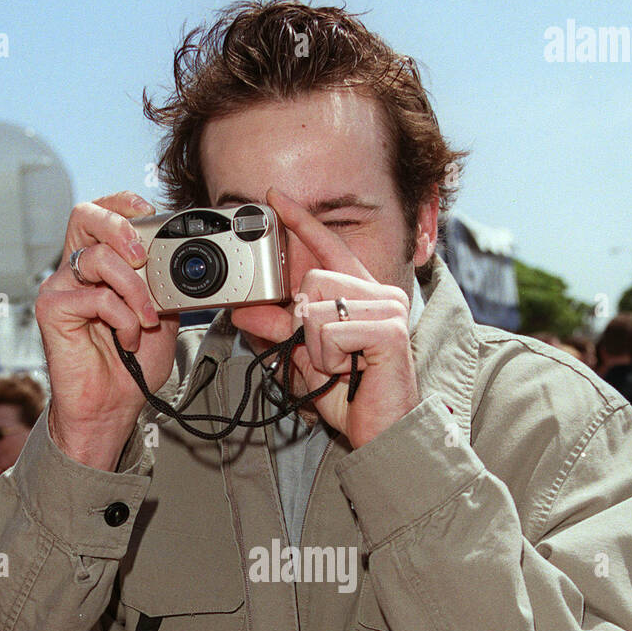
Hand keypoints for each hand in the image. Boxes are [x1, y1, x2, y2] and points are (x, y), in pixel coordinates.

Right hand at [35, 191, 179, 469]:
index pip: (100, 212)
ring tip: (146, 320)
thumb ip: (163, 283)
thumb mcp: (160, 314)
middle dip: (120, 227)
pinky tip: (127, 338)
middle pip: (84, 216)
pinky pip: (96, 296)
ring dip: (135, 290)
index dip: (122, 203)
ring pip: (99, 259)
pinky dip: (122, 318)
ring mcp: (60, 288)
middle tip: (143, 256)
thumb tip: (179, 258)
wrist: (112, 406)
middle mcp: (74, 270)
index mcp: (97, 265)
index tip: (150, 213)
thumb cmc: (131, 364)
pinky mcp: (52, 310)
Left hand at [231, 188, 419, 448]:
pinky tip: (348, 371)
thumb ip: (277, 331)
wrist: (381, 432)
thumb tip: (242, 312)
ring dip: (315, 347)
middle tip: (324, 356)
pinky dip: (327, 358)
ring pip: (317, 306)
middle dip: (304, 325)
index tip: (275, 197)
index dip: (302, 221)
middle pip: (313, 280)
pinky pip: (330, 330)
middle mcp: (380, 294)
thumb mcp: (304, 359)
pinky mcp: (390, 330)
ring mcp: (388, 309)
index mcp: (362, 295)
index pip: (329, 246)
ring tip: (339, 367)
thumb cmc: (351, 397)